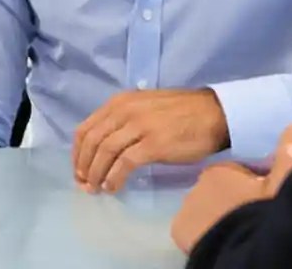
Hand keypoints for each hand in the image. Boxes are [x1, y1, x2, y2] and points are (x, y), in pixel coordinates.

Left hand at [72, 88, 228, 192]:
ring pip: (104, 153)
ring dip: (96, 174)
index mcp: (119, 103)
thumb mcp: (143, 107)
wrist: (214, 113)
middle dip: (83, 166)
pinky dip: (114, 177)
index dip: (77, 153)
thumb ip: (122, 120)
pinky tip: (113, 187)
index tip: (78, 170)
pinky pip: (124, 163)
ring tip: (97, 189)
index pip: (86, 129)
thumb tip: (104, 147)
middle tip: (84, 185)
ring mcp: (139, 127)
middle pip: (91, 142)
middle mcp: (124, 111)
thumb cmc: (180, 112)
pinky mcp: (153, 144)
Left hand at [169, 114, 291, 253]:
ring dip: (218, 214)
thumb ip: (286, 160)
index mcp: (219, 171)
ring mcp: (187, 207)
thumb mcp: (280, 184)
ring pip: (206, 208)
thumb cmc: (260, 210)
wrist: (241, 244)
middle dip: (232, 198)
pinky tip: (221, 235)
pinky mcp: (179, 228)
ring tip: (237, 225)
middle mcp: (197, 184)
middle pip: (219, 190)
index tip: (260, 197)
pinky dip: (203, 230)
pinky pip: (192, 227)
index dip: (250, 186)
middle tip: (249, 212)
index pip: (235, 175)